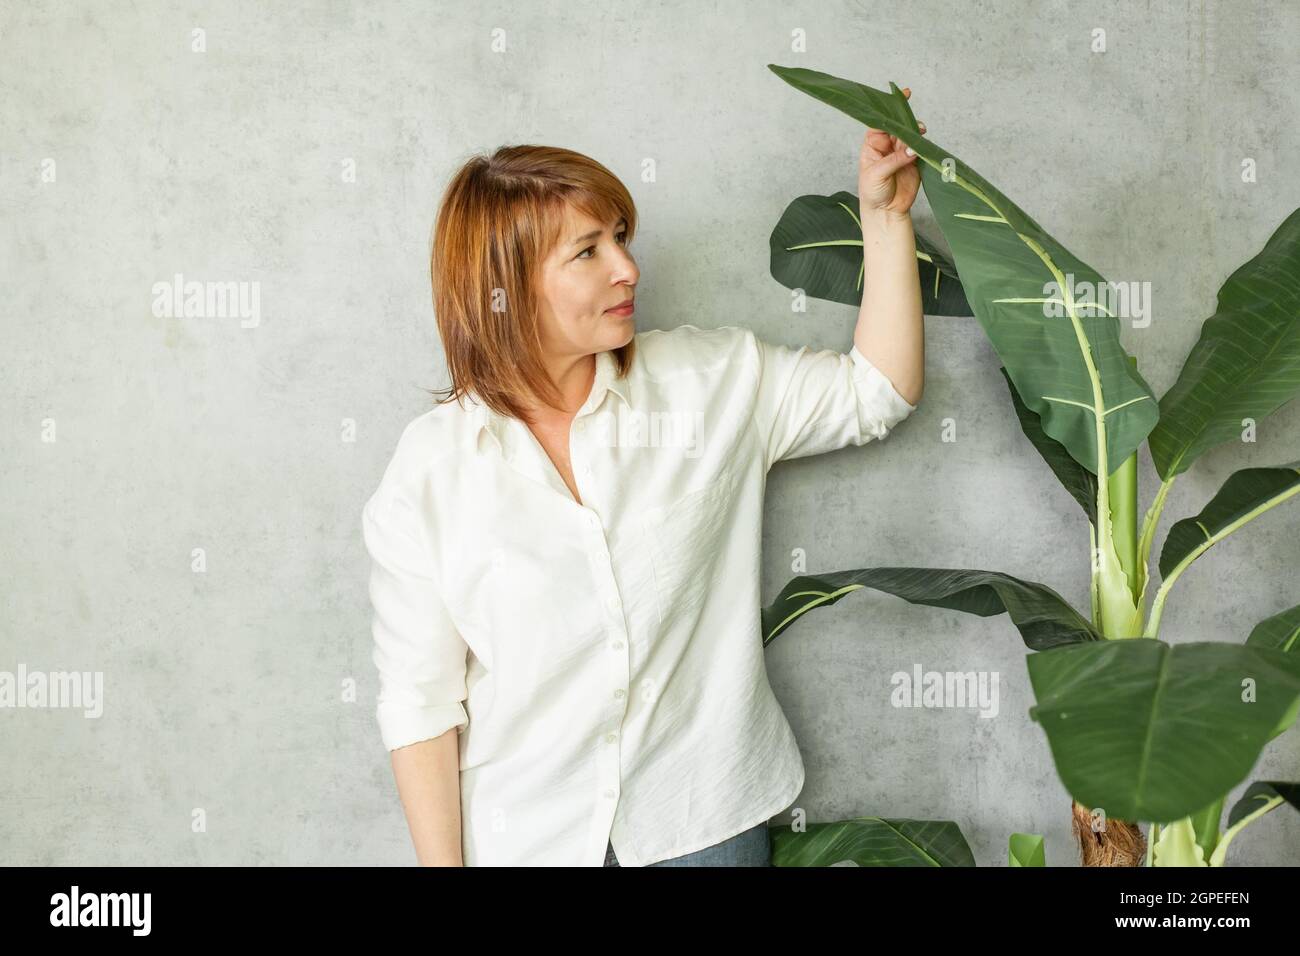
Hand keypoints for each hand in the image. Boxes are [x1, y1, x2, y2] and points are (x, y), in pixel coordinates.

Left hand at [858, 86, 926, 219]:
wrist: (885, 212)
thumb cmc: (873, 193)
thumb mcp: (877, 175)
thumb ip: (894, 160)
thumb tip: (912, 149)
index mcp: (873, 144)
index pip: (881, 122)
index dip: (889, 109)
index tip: (901, 96)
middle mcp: (888, 146)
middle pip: (898, 125)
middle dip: (906, 120)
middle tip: (914, 121)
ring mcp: (902, 153)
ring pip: (911, 136)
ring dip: (916, 133)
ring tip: (919, 135)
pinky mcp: (914, 162)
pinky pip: (921, 149)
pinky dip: (924, 146)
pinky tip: (924, 145)